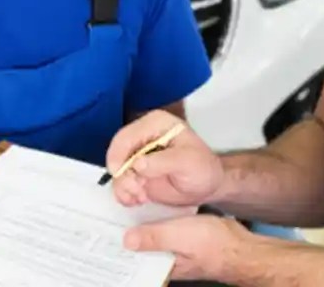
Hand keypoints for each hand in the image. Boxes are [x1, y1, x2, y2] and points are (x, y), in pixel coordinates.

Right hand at [106, 110, 223, 208]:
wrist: (207, 186)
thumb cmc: (203, 168)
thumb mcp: (189, 162)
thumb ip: (163, 161)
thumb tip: (138, 164)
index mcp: (155, 124)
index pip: (127, 135)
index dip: (118, 153)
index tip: (119, 172)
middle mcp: (142, 136)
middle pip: (117, 153)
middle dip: (122, 175)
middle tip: (136, 189)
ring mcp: (137, 155)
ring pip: (117, 171)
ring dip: (124, 187)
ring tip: (141, 197)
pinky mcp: (135, 173)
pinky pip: (120, 183)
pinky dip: (124, 194)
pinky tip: (138, 199)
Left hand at [124, 214, 253, 282]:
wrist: (243, 247)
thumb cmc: (216, 246)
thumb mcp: (179, 237)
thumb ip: (153, 238)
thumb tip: (128, 240)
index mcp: (163, 267)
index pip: (134, 261)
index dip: (120, 249)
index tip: (105, 235)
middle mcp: (167, 262)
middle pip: (141, 249)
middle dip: (128, 236)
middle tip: (113, 218)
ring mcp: (176, 251)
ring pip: (152, 239)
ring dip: (142, 227)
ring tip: (126, 211)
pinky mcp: (184, 240)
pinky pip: (165, 230)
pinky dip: (157, 221)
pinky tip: (151, 209)